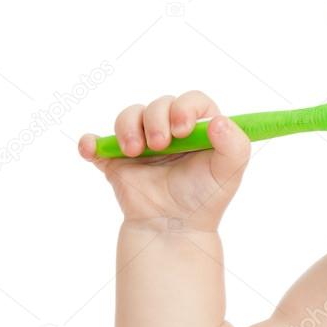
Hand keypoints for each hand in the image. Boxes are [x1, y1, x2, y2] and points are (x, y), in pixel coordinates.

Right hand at [77, 90, 250, 232]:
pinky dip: (91, 142)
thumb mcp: (230, 171)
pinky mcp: (117, 159)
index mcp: (199, 127)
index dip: (184, 107)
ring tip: (135, 152)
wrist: (174, 226)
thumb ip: (236, 145)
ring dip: (127, 128)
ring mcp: (142, 142)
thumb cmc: (205, 196)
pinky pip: (97, 141)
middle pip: (159, 104)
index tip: (182, 130)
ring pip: (128, 116)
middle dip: (156, 119)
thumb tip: (219, 121)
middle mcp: (170, 130)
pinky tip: (92, 149)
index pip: (191, 100)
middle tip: (160, 146)